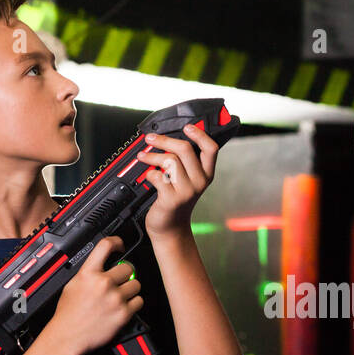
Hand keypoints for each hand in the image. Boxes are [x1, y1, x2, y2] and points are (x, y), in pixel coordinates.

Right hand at [43, 235, 141, 354]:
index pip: (106, 246)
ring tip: (119, 297)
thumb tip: (103, 263)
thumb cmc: (68, 315)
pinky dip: (133, 304)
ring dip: (130, 290)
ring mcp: (115, 299)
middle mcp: (103, 284)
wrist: (67, 337)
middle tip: (118, 282)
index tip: (120, 246)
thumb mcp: (72, 285)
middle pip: (128, 267)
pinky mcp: (123, 313)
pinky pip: (139, 301)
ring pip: (136, 284)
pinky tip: (121, 307)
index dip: (116, 242)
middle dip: (124, 275)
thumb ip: (89, 272)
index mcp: (88, 274)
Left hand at [138, 123, 218, 237]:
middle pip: (185, 149)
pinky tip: (148, 176)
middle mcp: (199, 181)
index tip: (186, 127)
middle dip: (164, 140)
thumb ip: (185, 162)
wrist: (170, 227)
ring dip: (152, 156)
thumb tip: (170, 139)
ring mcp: (186, 190)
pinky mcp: (171, 199)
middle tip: (150, 139)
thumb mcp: (188, 181)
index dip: (199, 134)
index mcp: (206, 173)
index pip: (211, 148)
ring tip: (142, 156)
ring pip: (169, 161)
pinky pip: (157, 176)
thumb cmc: (176, 201)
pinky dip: (149, 173)